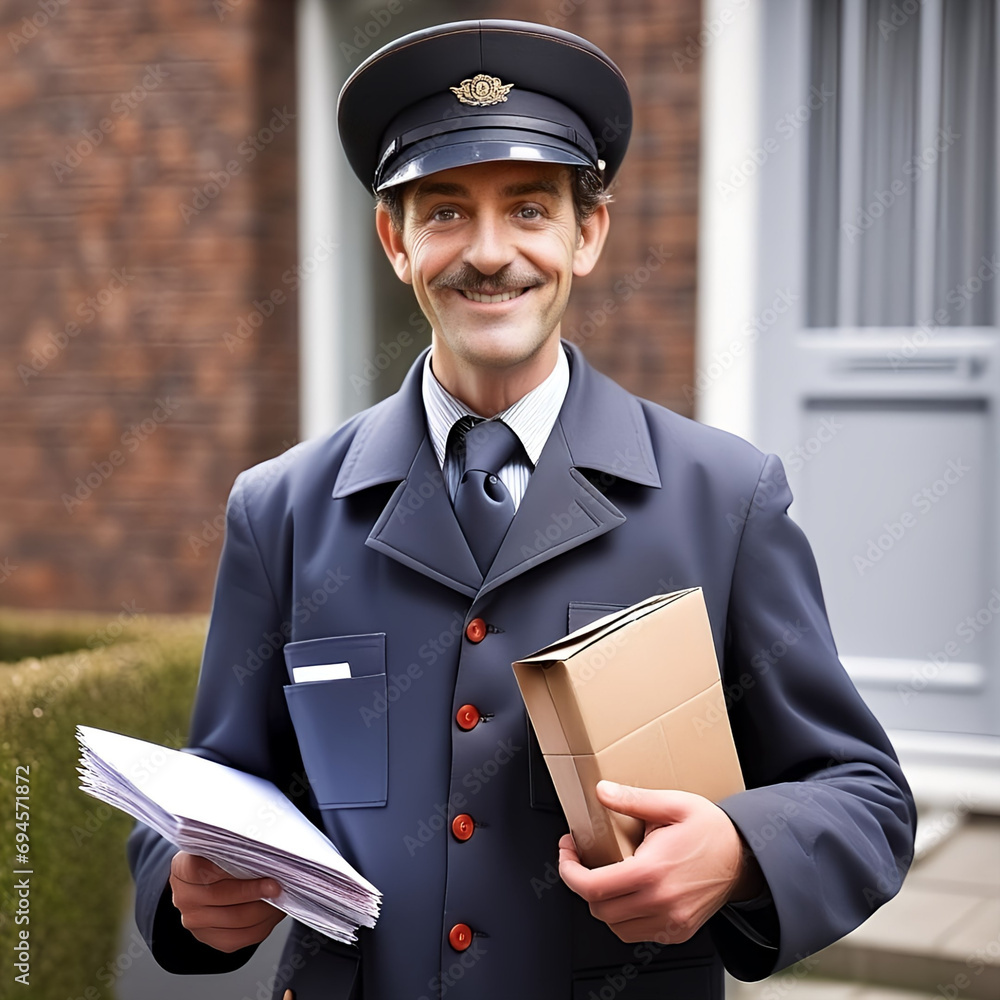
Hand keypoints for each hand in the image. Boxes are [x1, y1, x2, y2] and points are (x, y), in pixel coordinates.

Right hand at [169, 851, 284, 952]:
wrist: (210, 881)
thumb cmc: (221, 858)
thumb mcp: (221, 844)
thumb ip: (233, 845)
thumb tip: (263, 846)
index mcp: (182, 868)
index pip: (201, 868)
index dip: (229, 865)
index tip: (256, 863)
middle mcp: (183, 897)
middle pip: (222, 896)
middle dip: (254, 890)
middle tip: (276, 884)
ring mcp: (195, 921)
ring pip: (236, 919)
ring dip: (264, 907)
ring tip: (280, 896)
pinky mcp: (212, 938)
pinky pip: (242, 936)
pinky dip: (263, 923)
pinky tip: (273, 911)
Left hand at [557, 781, 762, 944]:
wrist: (745, 858)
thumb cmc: (711, 830)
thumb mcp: (673, 804)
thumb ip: (633, 799)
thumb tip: (601, 791)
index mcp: (653, 871)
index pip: (593, 887)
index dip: (568, 871)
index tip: (567, 852)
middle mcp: (660, 902)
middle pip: (599, 909)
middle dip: (582, 883)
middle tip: (581, 859)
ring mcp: (670, 921)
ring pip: (615, 926)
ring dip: (602, 902)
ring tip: (605, 875)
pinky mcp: (677, 931)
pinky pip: (636, 933)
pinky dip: (623, 917)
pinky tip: (628, 892)